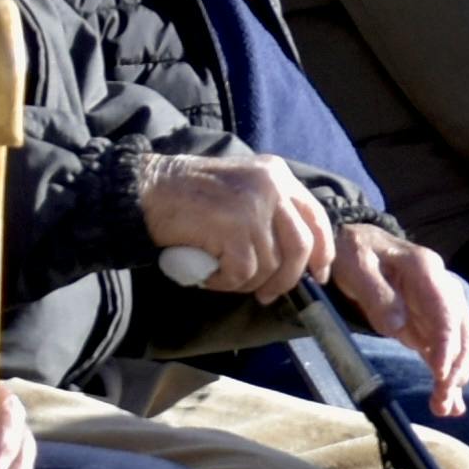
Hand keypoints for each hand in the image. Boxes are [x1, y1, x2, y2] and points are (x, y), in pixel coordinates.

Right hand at [138, 151, 335, 300]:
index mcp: (277, 174)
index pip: (316, 217)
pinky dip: (225, 282)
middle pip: (301, 247)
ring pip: (271, 266)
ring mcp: (254, 206)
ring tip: (221, 274)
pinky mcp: (235, 229)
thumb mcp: (241, 188)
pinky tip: (208, 274)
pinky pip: (243, 273)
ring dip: (246, 281)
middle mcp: (271, 186)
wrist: (147, 190)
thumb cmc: (188, 196)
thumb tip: (298, 258)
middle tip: (266, 294)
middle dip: (287, 279)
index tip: (318, 275)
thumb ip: (270, 211)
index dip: (322, 251)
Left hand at [334, 222, 468, 414]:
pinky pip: (442, 350)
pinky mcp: (427, 323)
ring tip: (445, 407)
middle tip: (443, 399)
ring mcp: (436, 306)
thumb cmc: (355, 251)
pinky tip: (450, 401)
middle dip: (456, 366)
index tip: (441, 373)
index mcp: (426, 269)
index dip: (447, 344)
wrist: (356, 243)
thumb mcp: (357, 265)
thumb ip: (377, 294)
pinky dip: (446, 374)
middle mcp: (440, 287)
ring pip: (457, 344)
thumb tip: (398, 327)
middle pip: (460, 330)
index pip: (446, 310)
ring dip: (453, 375)